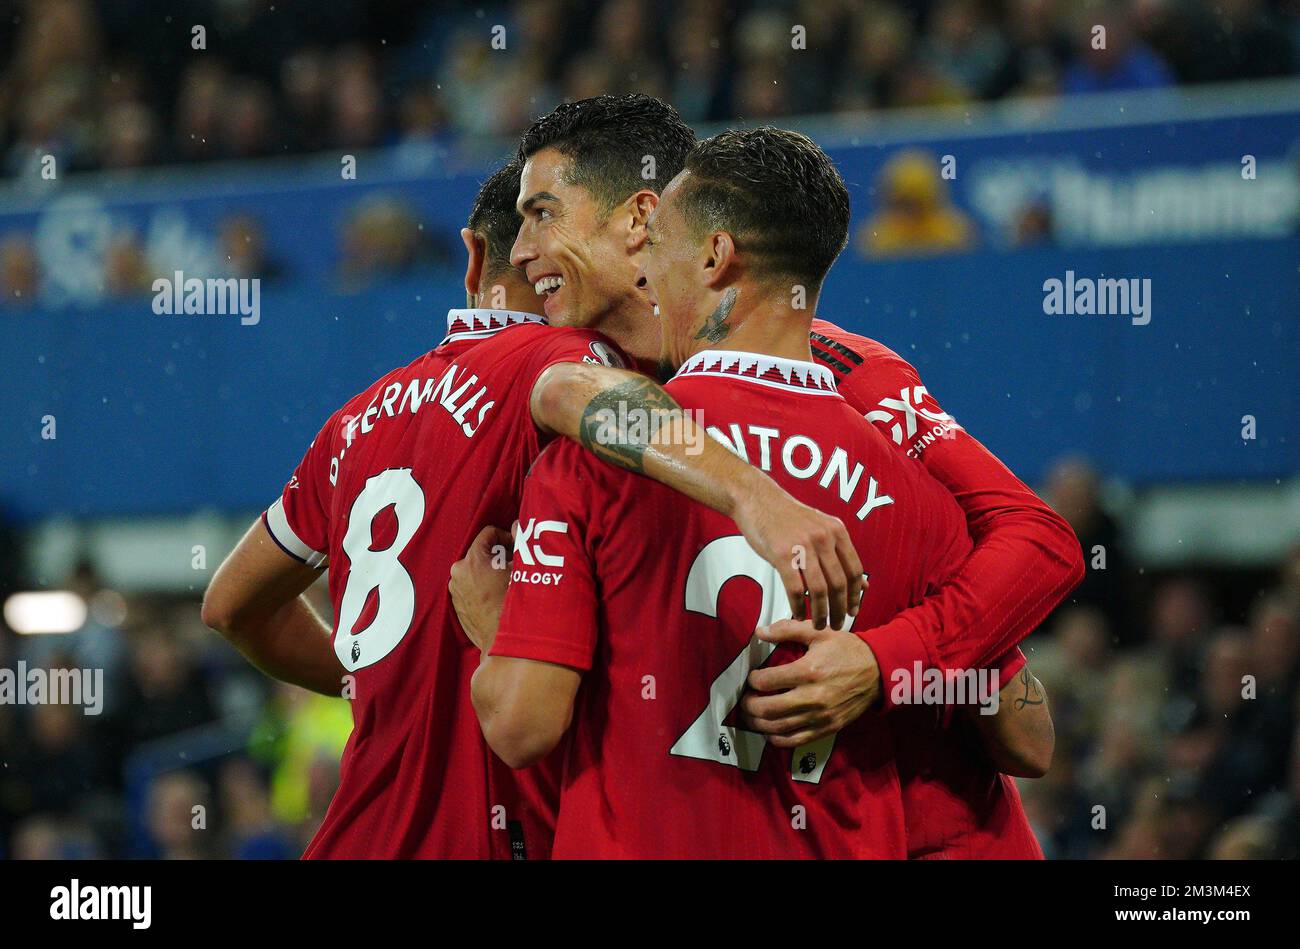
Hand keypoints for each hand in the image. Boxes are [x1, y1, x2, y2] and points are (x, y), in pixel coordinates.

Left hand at [449, 525, 512, 650]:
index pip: (488, 533)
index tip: (517, 549)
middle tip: (515, 568)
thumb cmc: (514, 607)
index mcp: (471, 561)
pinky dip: (483, 586)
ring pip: (475, 570)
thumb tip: (517, 525)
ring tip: (507, 584)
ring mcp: (456, 591)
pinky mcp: (457, 606)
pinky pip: (471, 587)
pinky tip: (498, 597)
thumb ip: (519, 542)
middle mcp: (458, 574)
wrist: (505, 643)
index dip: (506, 537)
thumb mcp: (522, 570)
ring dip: (490, 572)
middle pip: (481, 552)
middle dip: (498, 556)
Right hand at [731, 489, 863, 628]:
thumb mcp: (820, 528)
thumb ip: (839, 554)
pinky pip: (795, 588)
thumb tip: (862, 585)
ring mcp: (803, 545)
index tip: (854, 611)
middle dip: (840, 610)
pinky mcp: (781, 554)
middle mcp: (824, 537)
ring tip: (819, 624)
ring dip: (821, 613)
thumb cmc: (788, 518)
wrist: (758, 499)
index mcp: (837, 531)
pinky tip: (798, 614)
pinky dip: (798, 606)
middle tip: (837, 625)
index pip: (854, 570)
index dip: (855, 595)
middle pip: (838, 583)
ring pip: (819, 589)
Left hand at [739, 618, 880, 746]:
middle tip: (746, 699)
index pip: (768, 681)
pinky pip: (795, 741)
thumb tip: (758, 632)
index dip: (753, 680)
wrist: (878, 672)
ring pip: (778, 728)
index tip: (753, 677)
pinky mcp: (827, 728)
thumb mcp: (819, 632)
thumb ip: (787, 630)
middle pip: (768, 709)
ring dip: (759, 724)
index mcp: (809, 671)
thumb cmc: (846, 649)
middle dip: (750, 705)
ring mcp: (820, 716)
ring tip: (752, 715)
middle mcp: (813, 697)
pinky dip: (777, 739)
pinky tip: (770, 731)